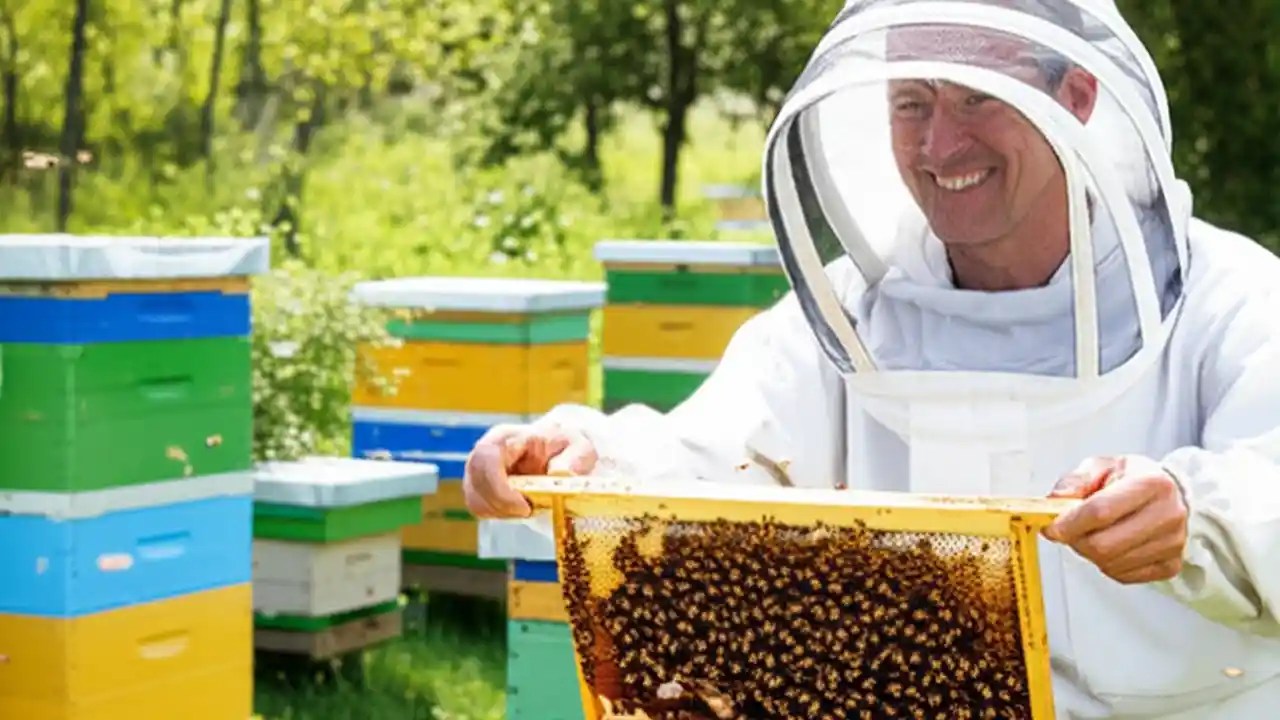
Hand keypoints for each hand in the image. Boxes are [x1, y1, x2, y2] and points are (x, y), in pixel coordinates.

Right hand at [462, 422, 597, 518]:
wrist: (556, 450)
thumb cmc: (565, 447)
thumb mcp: (580, 448)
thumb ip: (575, 459)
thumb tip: (561, 474)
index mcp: (507, 438)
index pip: (485, 458)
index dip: (498, 487)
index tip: (525, 506)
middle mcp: (486, 452)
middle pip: (474, 482)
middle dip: (501, 505)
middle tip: (529, 511)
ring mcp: (479, 471)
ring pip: (475, 499)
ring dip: (501, 512)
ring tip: (528, 508)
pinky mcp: (481, 488)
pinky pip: (480, 508)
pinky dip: (499, 515)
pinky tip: (520, 509)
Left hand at [1043, 455, 1188, 584]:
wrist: (1170, 493)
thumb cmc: (1132, 478)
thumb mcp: (1102, 466)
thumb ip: (1075, 481)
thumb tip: (1054, 502)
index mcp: (1150, 483)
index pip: (1100, 512)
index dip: (1069, 523)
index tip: (1051, 527)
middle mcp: (1167, 514)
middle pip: (1103, 545)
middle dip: (1076, 541)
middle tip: (1068, 532)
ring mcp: (1173, 543)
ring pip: (1110, 564)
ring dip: (1090, 553)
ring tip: (1093, 534)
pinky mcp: (1171, 564)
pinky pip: (1123, 576)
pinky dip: (1107, 564)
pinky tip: (1111, 546)